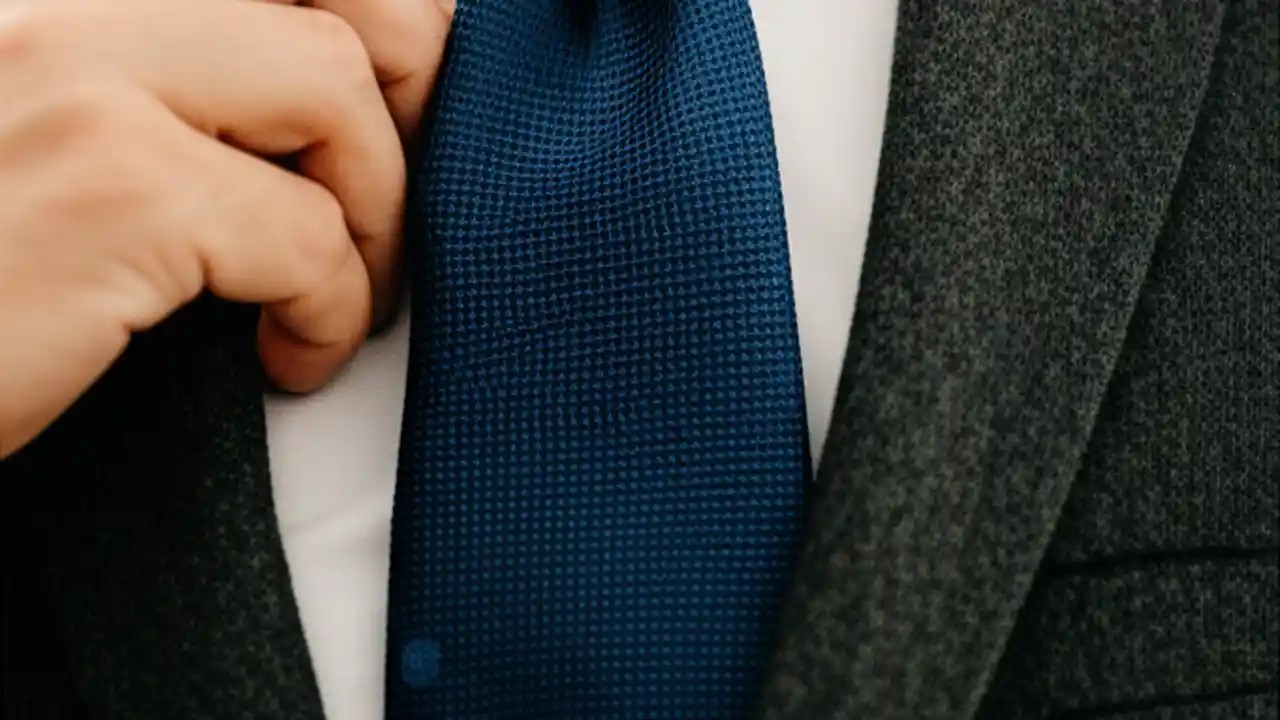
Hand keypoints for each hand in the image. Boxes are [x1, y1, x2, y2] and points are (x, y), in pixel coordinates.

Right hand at [0, 0, 452, 457]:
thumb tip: (312, 73)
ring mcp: (73, 66)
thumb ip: (152, 68)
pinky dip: (333, 306)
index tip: (383, 98)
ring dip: (375, 205)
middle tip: (390, 178)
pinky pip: (307, 234)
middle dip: (408, 78)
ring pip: (334, 83)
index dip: (363, 11)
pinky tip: (290, 357)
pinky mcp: (105, 189)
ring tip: (342, 285)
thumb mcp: (43, 117)